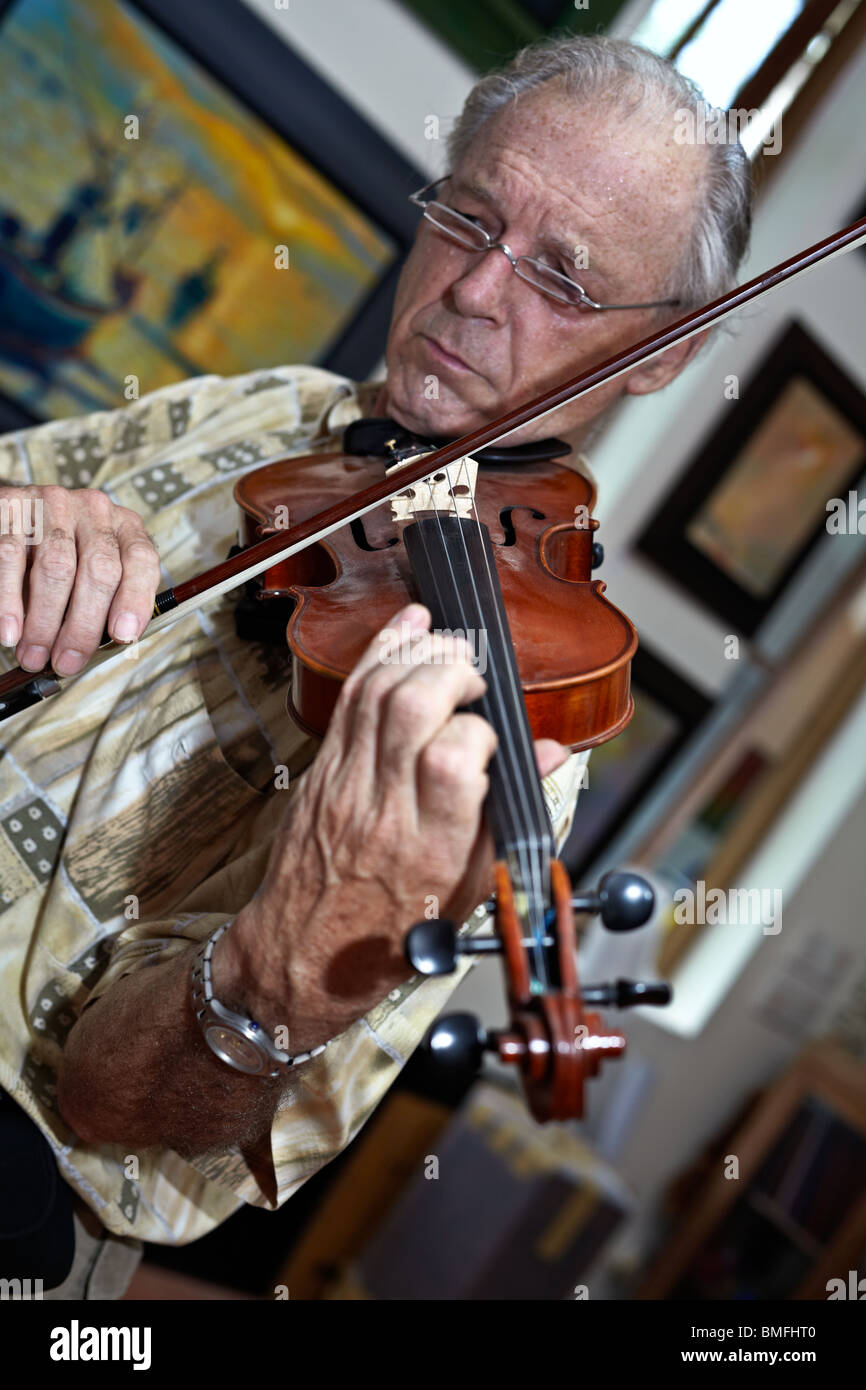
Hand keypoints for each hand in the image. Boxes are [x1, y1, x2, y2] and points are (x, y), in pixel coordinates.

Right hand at [0, 485, 160, 673]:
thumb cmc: (62, 556)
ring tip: (34, 656)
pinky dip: (10, 602)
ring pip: (56, 567)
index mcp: (124, 526)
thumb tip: (97, 651)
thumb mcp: (92, 572)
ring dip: (45, 622)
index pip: (141, 560)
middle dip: (83, 625)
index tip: (123, 636)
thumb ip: (103, 604)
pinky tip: (11, 632)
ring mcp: (52, 504)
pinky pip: (11, 557)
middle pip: (100, 570)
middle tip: (67, 662)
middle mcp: (93, 510)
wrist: (15, 517)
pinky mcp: (12, 508)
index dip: (135, 599)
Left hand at [219, 603, 567, 1051]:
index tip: (492, 736)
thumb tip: (549, 755)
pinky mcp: (321, 771)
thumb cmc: (393, 931)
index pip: (454, 757)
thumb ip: (508, 814)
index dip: (482, 730)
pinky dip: (378, 655)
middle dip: (450, 671)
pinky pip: (347, 699)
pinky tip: (406, 631)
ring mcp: (345, 786)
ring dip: (416, 653)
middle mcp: (384, 810)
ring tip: (448, 648)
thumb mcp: (470, 888)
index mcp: (431, 847)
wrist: (305, 955)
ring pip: (375, 694)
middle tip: (473, 676)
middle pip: (411, 709)